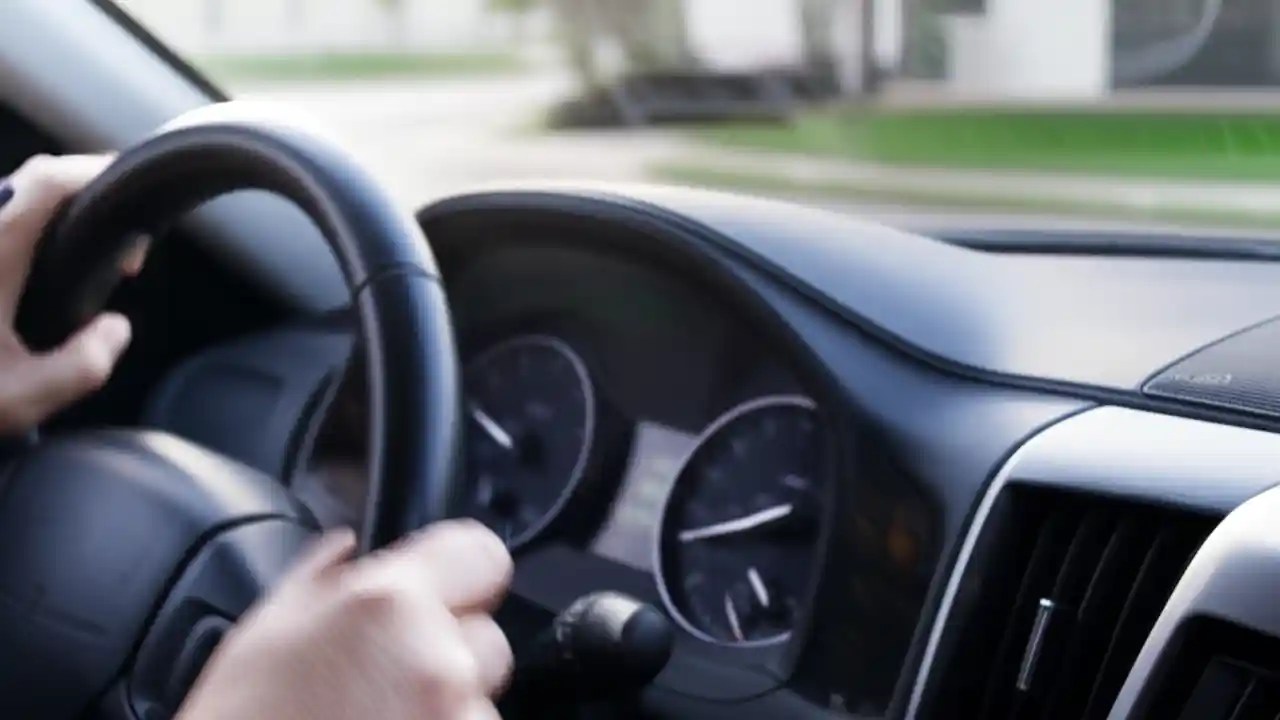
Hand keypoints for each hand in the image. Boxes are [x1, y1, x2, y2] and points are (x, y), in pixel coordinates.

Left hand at [0, 154, 145, 432]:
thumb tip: (115, 330)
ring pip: (6, 204)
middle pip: (30, 184)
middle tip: (115, 249)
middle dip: (84, 200)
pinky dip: (20, 237)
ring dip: (49, 221)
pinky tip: (30, 281)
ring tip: (79, 263)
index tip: (132, 191)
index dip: (97, 173)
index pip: (49, 183)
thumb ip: (81, 366)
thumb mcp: (16, 400)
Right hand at [178, 521, 514, 719]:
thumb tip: (346, 548)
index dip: (464, 574)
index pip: (482, 554)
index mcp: (386, 604)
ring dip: (444, 707)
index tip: (450, 593)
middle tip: (389, 682)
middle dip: (450, 654)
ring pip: (479, 699)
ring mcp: (455, 718)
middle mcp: (435, 660)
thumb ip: (321, 579)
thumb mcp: (263, 635)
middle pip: (486, 637)